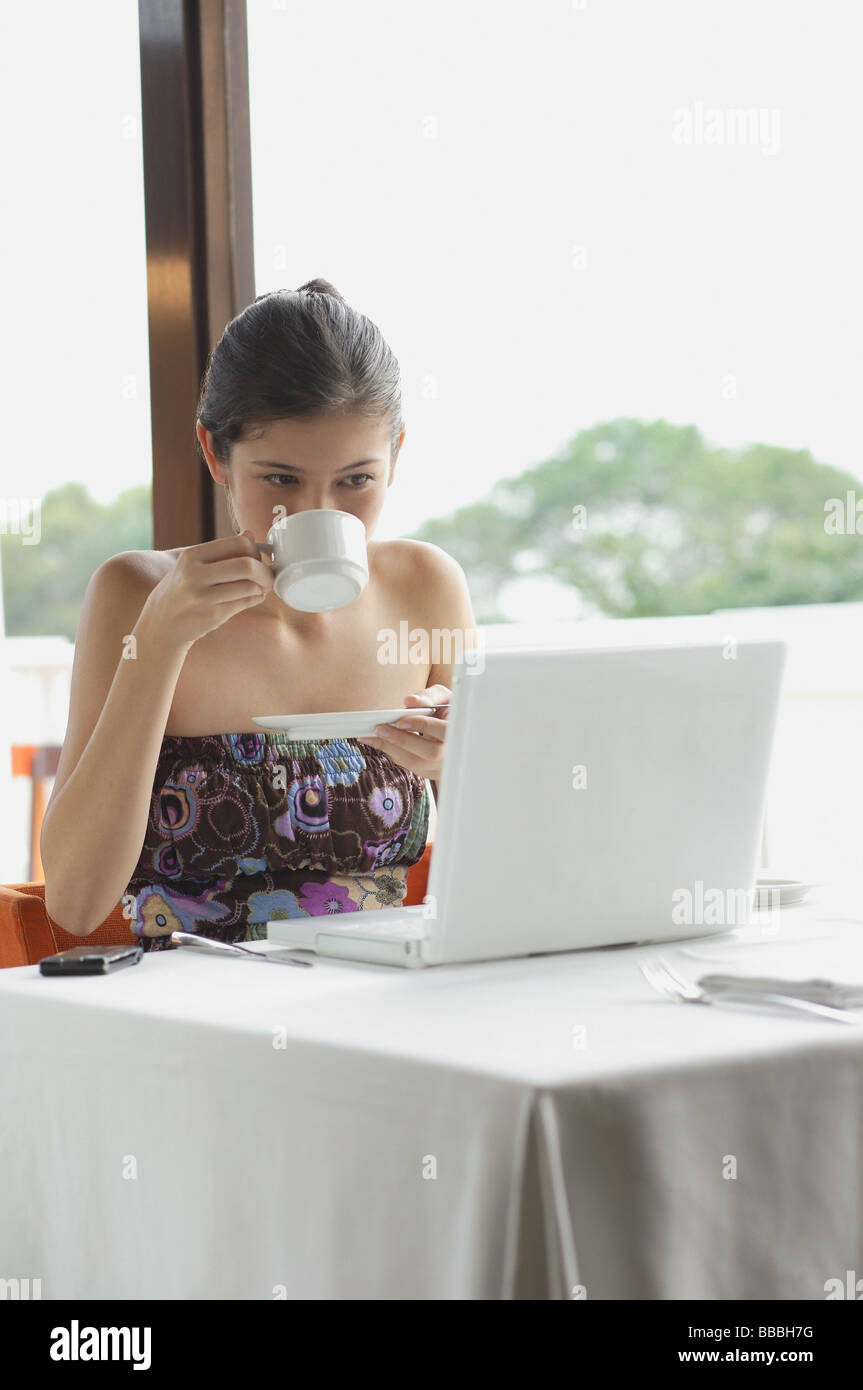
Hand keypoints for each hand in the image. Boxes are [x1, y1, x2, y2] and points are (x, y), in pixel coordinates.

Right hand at [135, 529, 274, 652]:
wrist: (160, 626)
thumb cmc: (179, 592)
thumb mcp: (191, 565)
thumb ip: (220, 550)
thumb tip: (250, 534)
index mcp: (191, 556)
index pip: (238, 544)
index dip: (255, 551)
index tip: (258, 559)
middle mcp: (194, 574)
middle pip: (247, 565)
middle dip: (265, 571)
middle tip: (268, 576)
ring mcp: (202, 597)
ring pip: (249, 586)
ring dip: (262, 587)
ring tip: (261, 588)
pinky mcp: (212, 616)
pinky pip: (244, 603)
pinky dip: (255, 598)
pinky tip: (253, 597)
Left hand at [360, 684, 450, 780]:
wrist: (458, 732)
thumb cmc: (449, 710)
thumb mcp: (444, 697)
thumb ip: (429, 696)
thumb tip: (409, 701)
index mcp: (461, 730)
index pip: (443, 731)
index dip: (421, 725)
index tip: (400, 720)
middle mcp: (455, 752)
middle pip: (429, 752)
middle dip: (401, 740)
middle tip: (378, 729)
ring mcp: (444, 766)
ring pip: (417, 764)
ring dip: (390, 749)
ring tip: (370, 736)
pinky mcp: (432, 773)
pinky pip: (411, 767)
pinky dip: (394, 753)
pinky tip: (380, 742)